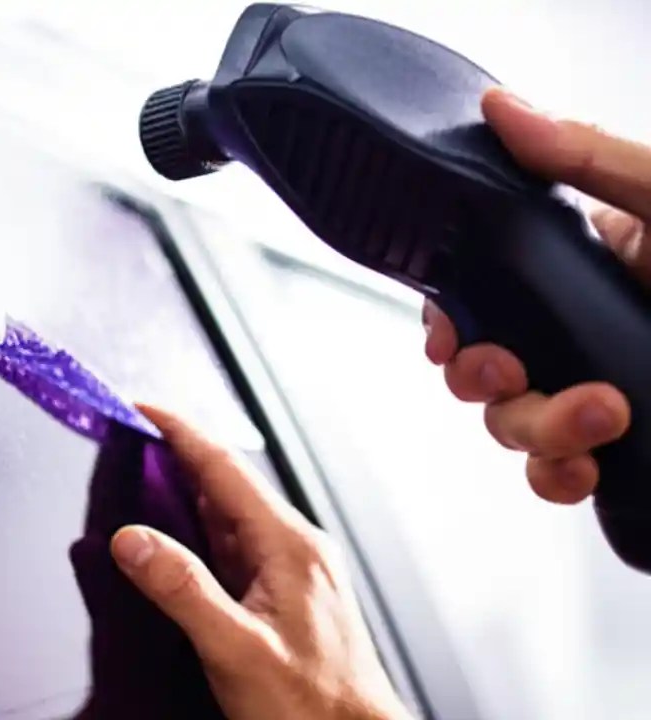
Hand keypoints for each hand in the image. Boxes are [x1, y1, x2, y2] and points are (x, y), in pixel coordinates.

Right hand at [110, 406, 410, 719]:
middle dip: (178, 455)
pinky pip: (238, 544)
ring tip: (147, 475)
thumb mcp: (235, 647)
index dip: (180, 432)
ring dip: (189, 491)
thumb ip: (181, 589)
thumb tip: (134, 540)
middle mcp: (297, 549)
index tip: (143, 409)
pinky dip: (202, 529)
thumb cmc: (312, 707)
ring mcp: (295, 570)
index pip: (225, 468)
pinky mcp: (288, 593)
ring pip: (232, 514)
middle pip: (228, 483)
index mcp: (289, 547)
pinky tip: (181, 538)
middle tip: (132, 437)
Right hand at [424, 87, 646, 503]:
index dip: (457, 314)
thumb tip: (504, 108)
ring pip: (517, 423)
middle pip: (492, 363)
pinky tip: (585, 468)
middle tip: (516, 372)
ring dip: (538, 429)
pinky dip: (557, 475)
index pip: (492, 287)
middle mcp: (595, 329)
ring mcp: (609, 394)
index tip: (452, 331)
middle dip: (494, 380)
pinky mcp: (633, 454)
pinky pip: (558, 472)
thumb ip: (590, 162)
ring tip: (600, 420)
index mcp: (603, 261)